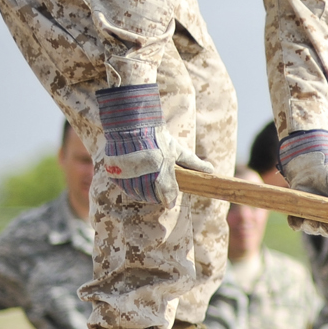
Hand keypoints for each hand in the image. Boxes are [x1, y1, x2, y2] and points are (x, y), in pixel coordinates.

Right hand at [94, 84, 211, 204]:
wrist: (132, 126)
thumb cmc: (159, 139)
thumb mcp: (178, 151)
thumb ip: (193, 163)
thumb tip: (211, 170)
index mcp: (162, 173)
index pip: (167, 195)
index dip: (169, 199)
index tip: (170, 202)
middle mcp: (144, 177)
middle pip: (152, 197)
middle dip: (157, 196)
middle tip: (158, 189)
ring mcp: (128, 176)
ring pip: (137, 194)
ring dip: (143, 193)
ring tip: (147, 184)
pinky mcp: (116, 174)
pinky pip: (124, 187)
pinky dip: (130, 187)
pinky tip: (135, 179)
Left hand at [278, 129, 327, 238]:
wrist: (311, 171)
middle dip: (327, 230)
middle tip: (325, 225)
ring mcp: (314, 220)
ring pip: (312, 229)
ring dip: (311, 226)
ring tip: (310, 219)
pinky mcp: (300, 216)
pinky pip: (296, 224)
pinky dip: (295, 223)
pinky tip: (296, 217)